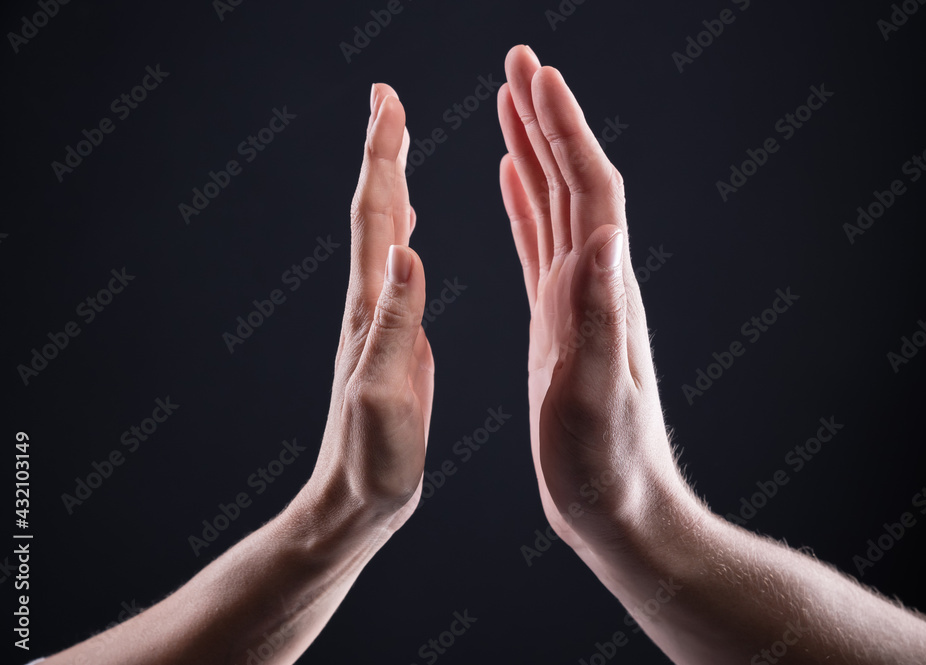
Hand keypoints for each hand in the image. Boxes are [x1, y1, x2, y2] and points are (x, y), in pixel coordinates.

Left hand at [301, 83, 432, 533]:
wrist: (356, 499)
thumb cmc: (371, 459)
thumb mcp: (384, 394)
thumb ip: (395, 325)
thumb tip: (407, 250)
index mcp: (370, 312)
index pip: (376, 218)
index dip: (382, 157)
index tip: (388, 103)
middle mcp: (369, 305)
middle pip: (376, 212)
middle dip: (382, 151)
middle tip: (388, 100)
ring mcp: (379, 321)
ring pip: (384, 236)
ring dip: (391, 184)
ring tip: (398, 145)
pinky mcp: (393, 340)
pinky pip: (396, 270)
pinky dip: (402, 235)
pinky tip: (411, 231)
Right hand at [497, 46, 700, 555]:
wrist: (617, 506)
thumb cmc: (609, 465)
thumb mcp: (599, 398)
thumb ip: (597, 319)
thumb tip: (597, 238)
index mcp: (602, 292)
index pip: (590, 190)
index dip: (565, 130)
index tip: (537, 75)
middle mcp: (593, 283)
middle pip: (572, 180)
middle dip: (547, 117)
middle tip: (519, 62)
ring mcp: (573, 299)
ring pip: (553, 204)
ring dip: (534, 149)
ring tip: (509, 102)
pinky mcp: (555, 321)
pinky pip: (537, 244)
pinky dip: (524, 203)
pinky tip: (512, 179)